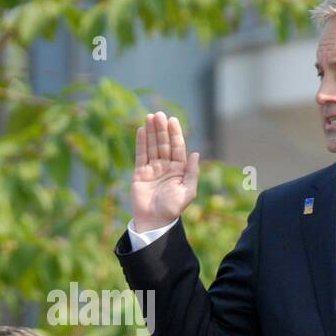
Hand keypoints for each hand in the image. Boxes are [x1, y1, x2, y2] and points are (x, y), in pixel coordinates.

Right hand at [131, 111, 199, 232]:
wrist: (154, 221)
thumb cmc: (173, 209)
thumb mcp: (188, 192)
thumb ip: (192, 173)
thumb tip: (196, 153)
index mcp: (179, 170)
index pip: (177, 147)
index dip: (175, 133)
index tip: (172, 120)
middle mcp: (166, 166)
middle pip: (163, 144)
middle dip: (161, 129)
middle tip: (158, 114)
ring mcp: (152, 169)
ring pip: (152, 146)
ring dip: (151, 132)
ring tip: (149, 117)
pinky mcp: (139, 173)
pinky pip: (140, 155)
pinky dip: (141, 143)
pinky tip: (142, 130)